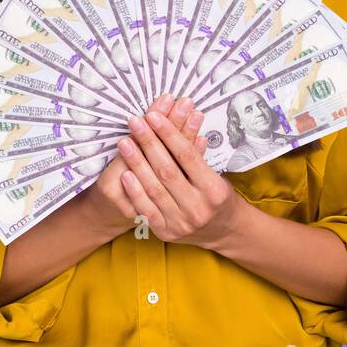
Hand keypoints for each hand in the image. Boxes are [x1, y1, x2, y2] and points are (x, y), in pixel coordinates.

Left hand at [79, 93, 203, 237]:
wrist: (222, 230)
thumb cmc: (217, 196)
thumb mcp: (215, 174)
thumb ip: (196, 152)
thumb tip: (185, 115)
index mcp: (214, 189)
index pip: (187, 156)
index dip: (168, 133)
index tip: (154, 115)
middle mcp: (198, 208)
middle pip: (167, 170)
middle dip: (148, 143)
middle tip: (135, 122)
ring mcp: (181, 222)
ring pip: (154, 188)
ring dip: (136, 163)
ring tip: (125, 142)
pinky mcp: (166, 232)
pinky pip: (146, 209)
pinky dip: (135, 190)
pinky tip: (126, 173)